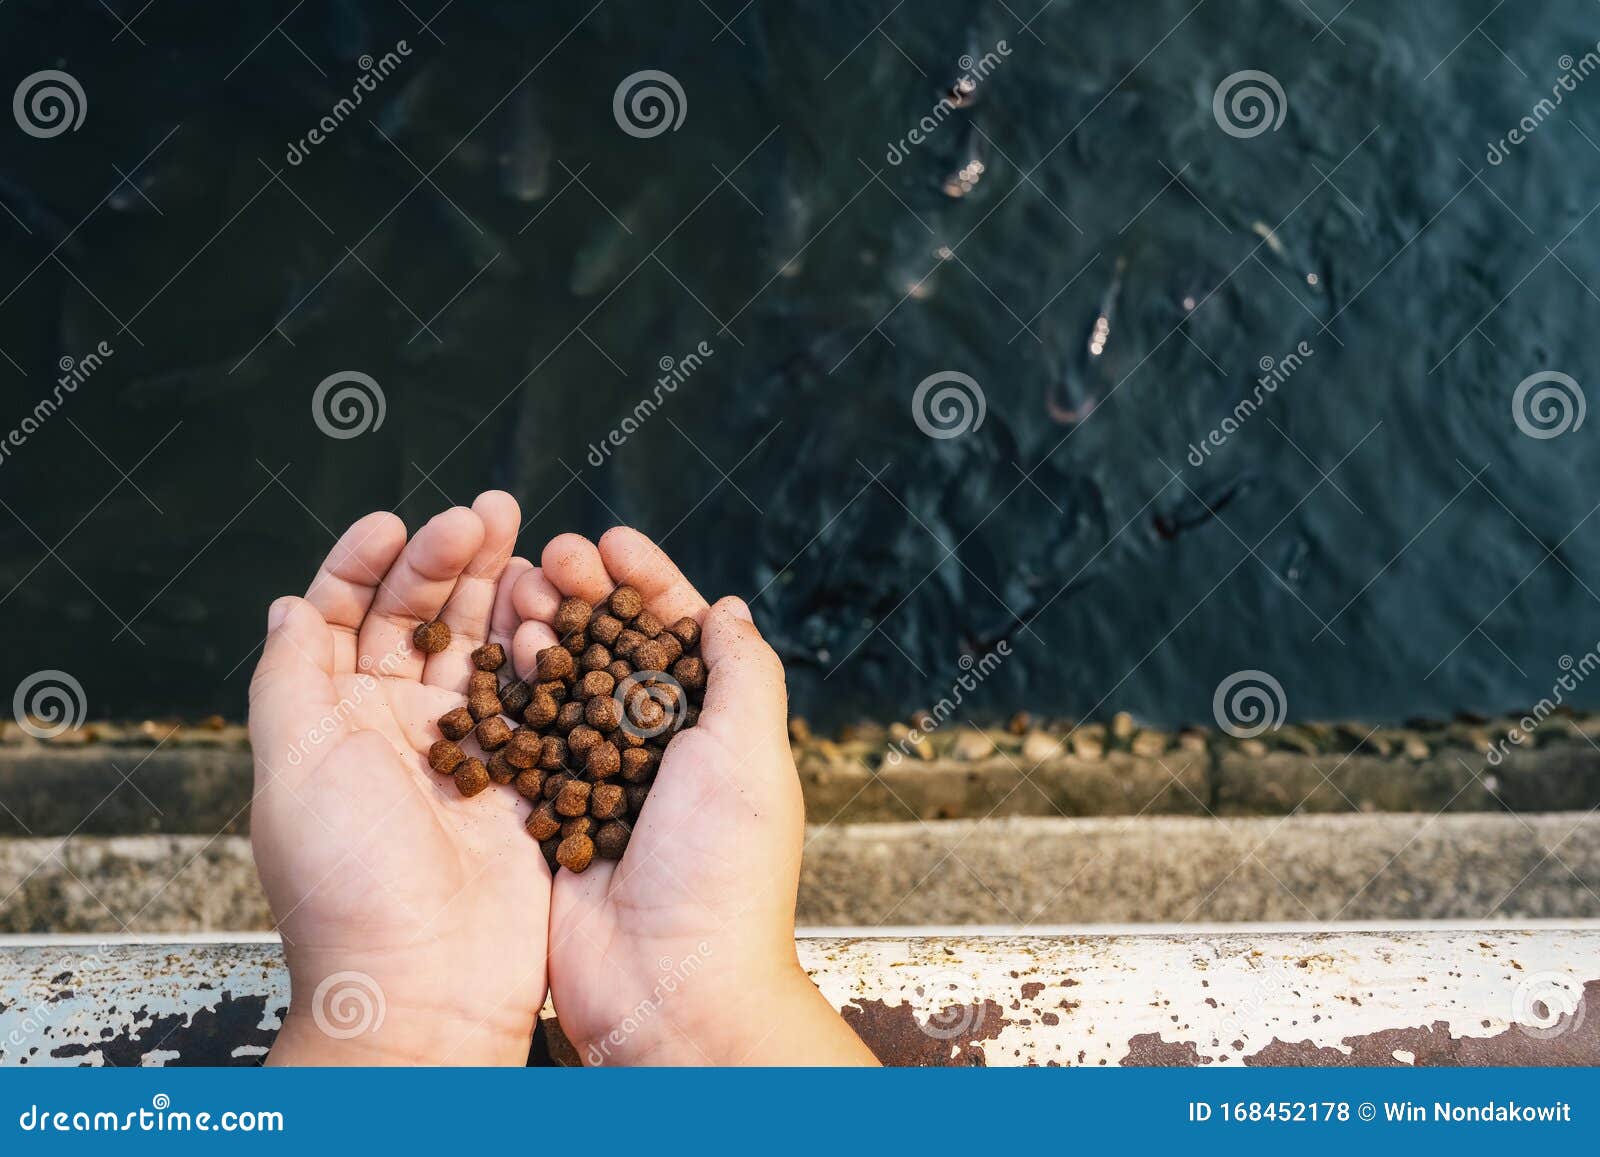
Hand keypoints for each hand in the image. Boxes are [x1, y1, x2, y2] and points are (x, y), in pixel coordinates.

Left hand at [249, 492, 548, 1065]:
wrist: (427, 979)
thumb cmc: (348, 881)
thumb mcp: (292, 765)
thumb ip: (289, 677)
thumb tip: (289, 606)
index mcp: (330, 720)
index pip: (342, 617)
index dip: (364, 562)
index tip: (394, 521)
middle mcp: (393, 727)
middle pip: (418, 617)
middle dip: (445, 558)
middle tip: (484, 511)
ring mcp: (462, 747)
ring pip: (478, 643)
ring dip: (495, 586)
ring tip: (519, 535)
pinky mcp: (519, 772)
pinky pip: (530, 692)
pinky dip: (538, 646)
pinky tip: (547, 606)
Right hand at [514, 529, 876, 1064]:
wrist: (667, 984)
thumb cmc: (723, 873)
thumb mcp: (750, 754)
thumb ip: (743, 671)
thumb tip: (726, 608)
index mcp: (716, 730)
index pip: (678, 633)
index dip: (645, 581)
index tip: (610, 539)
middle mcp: (657, 751)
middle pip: (612, 648)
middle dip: (579, 594)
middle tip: (548, 554)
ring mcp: (598, 781)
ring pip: (562, 685)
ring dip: (538, 632)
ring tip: (513, 590)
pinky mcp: (546, 816)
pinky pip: (522, 742)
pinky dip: (507, 695)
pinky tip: (491, 656)